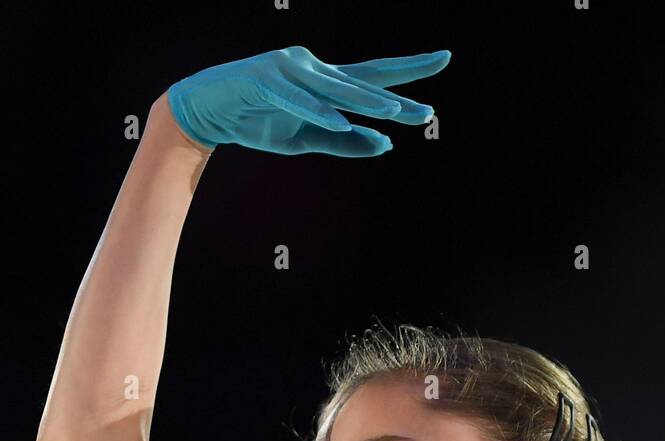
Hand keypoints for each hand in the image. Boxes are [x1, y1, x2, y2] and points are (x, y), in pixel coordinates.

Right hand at [166, 44, 450, 155]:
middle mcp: (313, 69)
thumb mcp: (307, 141)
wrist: (209, 112)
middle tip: (426, 112)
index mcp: (326, 83)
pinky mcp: (264, 79)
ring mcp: (289, 69)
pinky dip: (317, 111)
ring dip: (364, 102)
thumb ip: (346, 143)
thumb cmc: (260, 122)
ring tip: (393, 114)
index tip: (444, 59)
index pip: (374, 77)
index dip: (409, 71)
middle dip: (394, 100)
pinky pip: (297, 99)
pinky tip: (338, 121)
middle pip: (362, 84)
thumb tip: (387, 145)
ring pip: (334, 89)